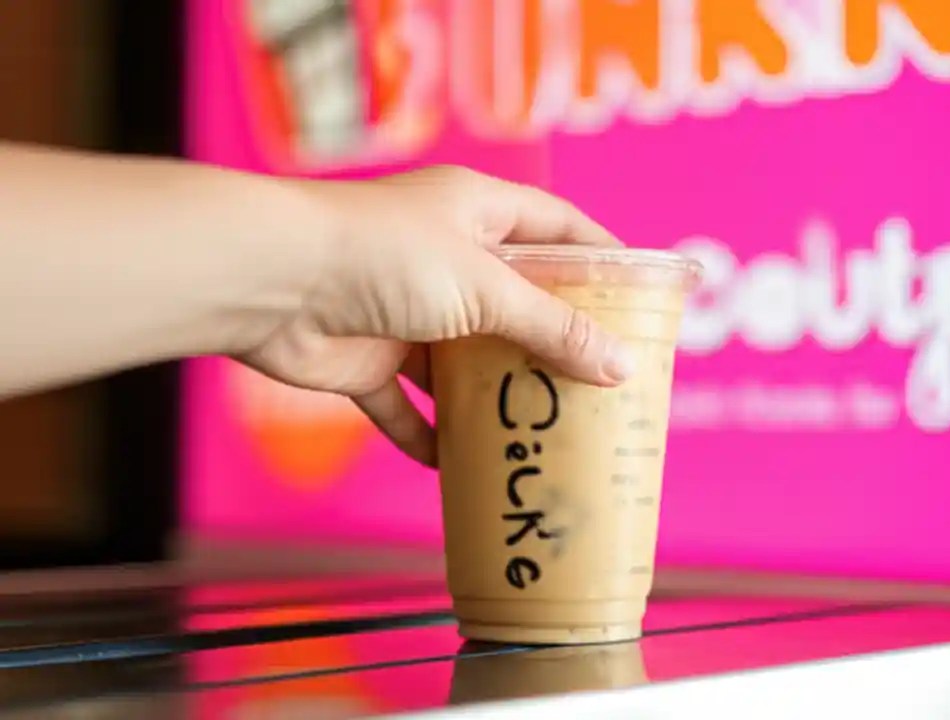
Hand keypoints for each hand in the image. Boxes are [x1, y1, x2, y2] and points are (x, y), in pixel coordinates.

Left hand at [236, 165, 632, 466]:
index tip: (638, 294)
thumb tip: (620, 366)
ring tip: (544, 428)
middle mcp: (442, 256)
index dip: (598, 255)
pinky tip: (456, 464)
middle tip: (600, 380)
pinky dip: (427, 434)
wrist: (269, 283)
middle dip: (552, 339)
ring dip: (495, 393)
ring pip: (463, 359)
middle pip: (514, 300)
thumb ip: (552, 326)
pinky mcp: (366, 359)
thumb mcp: (485, 286)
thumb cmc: (379, 255)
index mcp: (475, 211)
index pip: (555, 226)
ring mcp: (403, 310)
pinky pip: (405, 405)